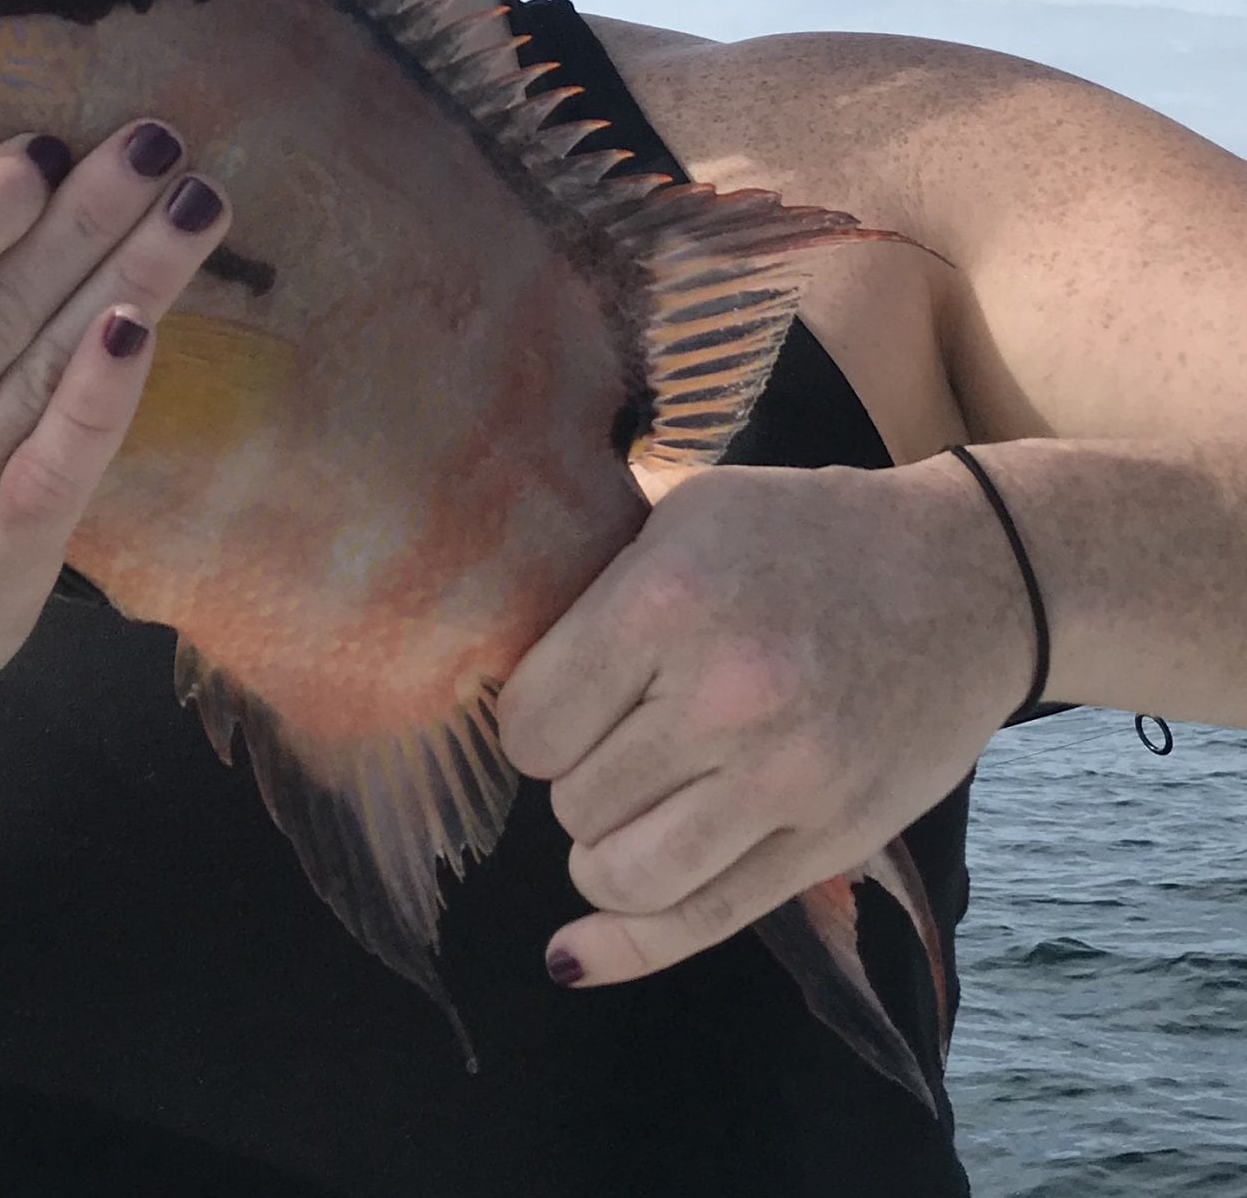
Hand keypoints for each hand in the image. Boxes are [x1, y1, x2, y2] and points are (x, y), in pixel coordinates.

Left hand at [494, 456, 1035, 986]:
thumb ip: (600, 591)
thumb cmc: (809, 533)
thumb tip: (503, 673)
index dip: (530, 721)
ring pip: (621, 873)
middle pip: (571, 799)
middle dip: (574, 775)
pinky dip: (625, 948)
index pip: (530, 723)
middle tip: (617, 736)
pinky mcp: (831, 838)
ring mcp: (784, 779)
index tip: (562, 701)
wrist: (970, 577)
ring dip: (602, 852)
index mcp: (668, 602)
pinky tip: (574, 958)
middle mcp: (723, 697)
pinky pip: (702, 920)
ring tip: (627, 807)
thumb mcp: (688, 514)